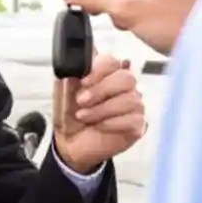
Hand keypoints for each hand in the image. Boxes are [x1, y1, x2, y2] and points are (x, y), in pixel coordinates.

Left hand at [52, 54, 144, 173]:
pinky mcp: (137, 124)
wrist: (68, 141)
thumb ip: (72, 73)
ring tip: (84, 117)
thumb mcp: (63, 91)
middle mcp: (124, 86)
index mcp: (106, 73)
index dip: (99, 70)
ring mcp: (134, 104)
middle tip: (82, 101)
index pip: (113, 61)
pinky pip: (133, 119)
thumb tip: (80, 63)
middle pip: (127, 78)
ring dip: (102, 109)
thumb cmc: (69, 113)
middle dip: (101, 90)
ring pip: (130, 100)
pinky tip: (99, 126)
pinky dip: (111, 123)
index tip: (83, 82)